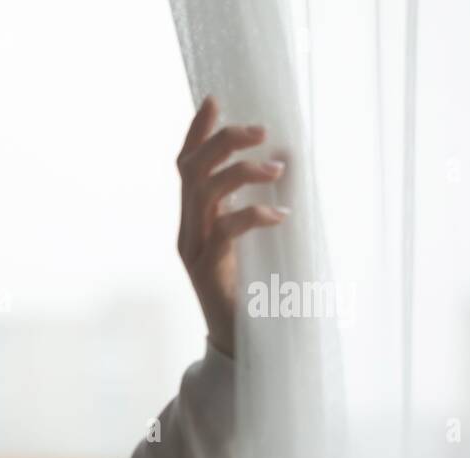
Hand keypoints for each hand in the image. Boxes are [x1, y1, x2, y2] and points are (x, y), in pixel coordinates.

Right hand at [175, 96, 288, 357]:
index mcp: (194, 220)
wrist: (241, 344)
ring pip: (206, 192)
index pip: (185, 167)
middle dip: (224, 141)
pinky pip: (227, 230)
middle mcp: (188, 231)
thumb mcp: (249, 242)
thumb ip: (251, 208)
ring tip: (277, 168)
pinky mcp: (209, 270)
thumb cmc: (252, 291)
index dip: (196, 132)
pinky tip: (280, 214)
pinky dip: (255, 215)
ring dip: (242, 172)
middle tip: (260, 130)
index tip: (214, 101)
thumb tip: (283, 163)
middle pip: (193, 170)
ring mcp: (195, 250)